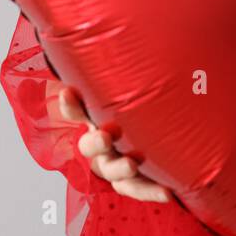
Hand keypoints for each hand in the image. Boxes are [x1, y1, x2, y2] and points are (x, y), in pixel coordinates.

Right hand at [57, 86, 171, 203]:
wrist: (166, 143)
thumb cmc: (146, 114)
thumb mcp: (135, 97)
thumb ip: (132, 79)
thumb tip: (140, 43)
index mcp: (97, 120)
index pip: (77, 110)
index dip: (71, 105)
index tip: (68, 93)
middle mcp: (101, 145)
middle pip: (89, 147)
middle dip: (94, 142)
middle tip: (105, 137)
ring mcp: (115, 167)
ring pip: (111, 172)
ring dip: (119, 169)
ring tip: (132, 165)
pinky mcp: (134, 184)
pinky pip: (138, 190)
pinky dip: (150, 191)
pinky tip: (167, 192)